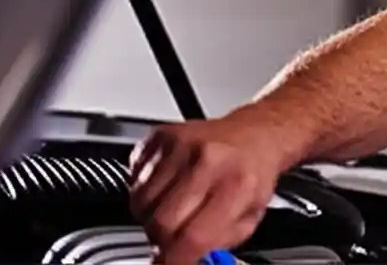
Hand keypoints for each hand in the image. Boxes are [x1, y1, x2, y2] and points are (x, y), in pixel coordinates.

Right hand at [128, 113, 297, 263]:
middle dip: (162, 239)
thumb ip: (216, 243)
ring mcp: (181, 145)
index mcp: (237, 185)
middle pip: (160, 223)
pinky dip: (144, 192)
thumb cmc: (252, 174)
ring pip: (141, 203)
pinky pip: (133, 180)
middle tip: (173, 236)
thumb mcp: (249, 217)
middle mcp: (207, 161)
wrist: (253, 135)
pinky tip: (167, 186)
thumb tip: (184, 260)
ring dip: (151, 215)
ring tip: (173, 206)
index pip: (193, 236)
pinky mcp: (160, 137)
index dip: (174, 260)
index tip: (166, 264)